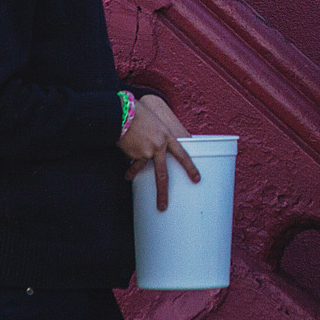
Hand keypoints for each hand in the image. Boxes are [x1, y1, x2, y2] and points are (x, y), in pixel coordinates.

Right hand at [118, 94, 198, 210]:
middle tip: (163, 206)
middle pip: (163, 175)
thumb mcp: (154, 121)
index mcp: (166, 136)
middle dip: (163, 192)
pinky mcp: (134, 154)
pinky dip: (127, 162)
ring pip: (142, 169)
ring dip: (134, 174)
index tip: (197, 179)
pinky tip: (122, 157)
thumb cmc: (138, 112)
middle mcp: (158, 146)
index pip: (182, 155)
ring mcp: (146, 152)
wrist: (123, 112)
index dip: (190, 168)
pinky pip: (131, 161)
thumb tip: (154, 146)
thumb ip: (157, 134)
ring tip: (129, 178)